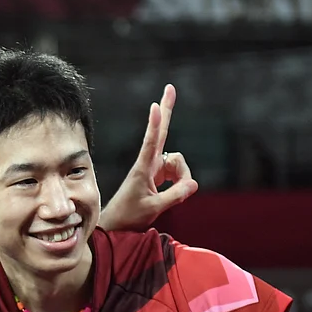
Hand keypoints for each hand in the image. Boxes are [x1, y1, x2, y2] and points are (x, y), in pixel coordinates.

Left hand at [102, 84, 198, 230]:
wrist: (118, 224)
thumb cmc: (130, 216)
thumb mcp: (154, 208)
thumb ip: (175, 196)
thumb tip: (193, 184)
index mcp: (143, 168)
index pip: (151, 142)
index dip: (156, 125)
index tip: (155, 106)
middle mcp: (149, 163)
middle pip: (162, 133)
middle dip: (167, 110)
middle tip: (170, 87)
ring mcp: (155, 167)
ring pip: (179, 164)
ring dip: (182, 179)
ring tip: (171, 196)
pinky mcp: (159, 175)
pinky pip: (179, 174)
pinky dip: (180, 184)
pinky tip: (172, 193)